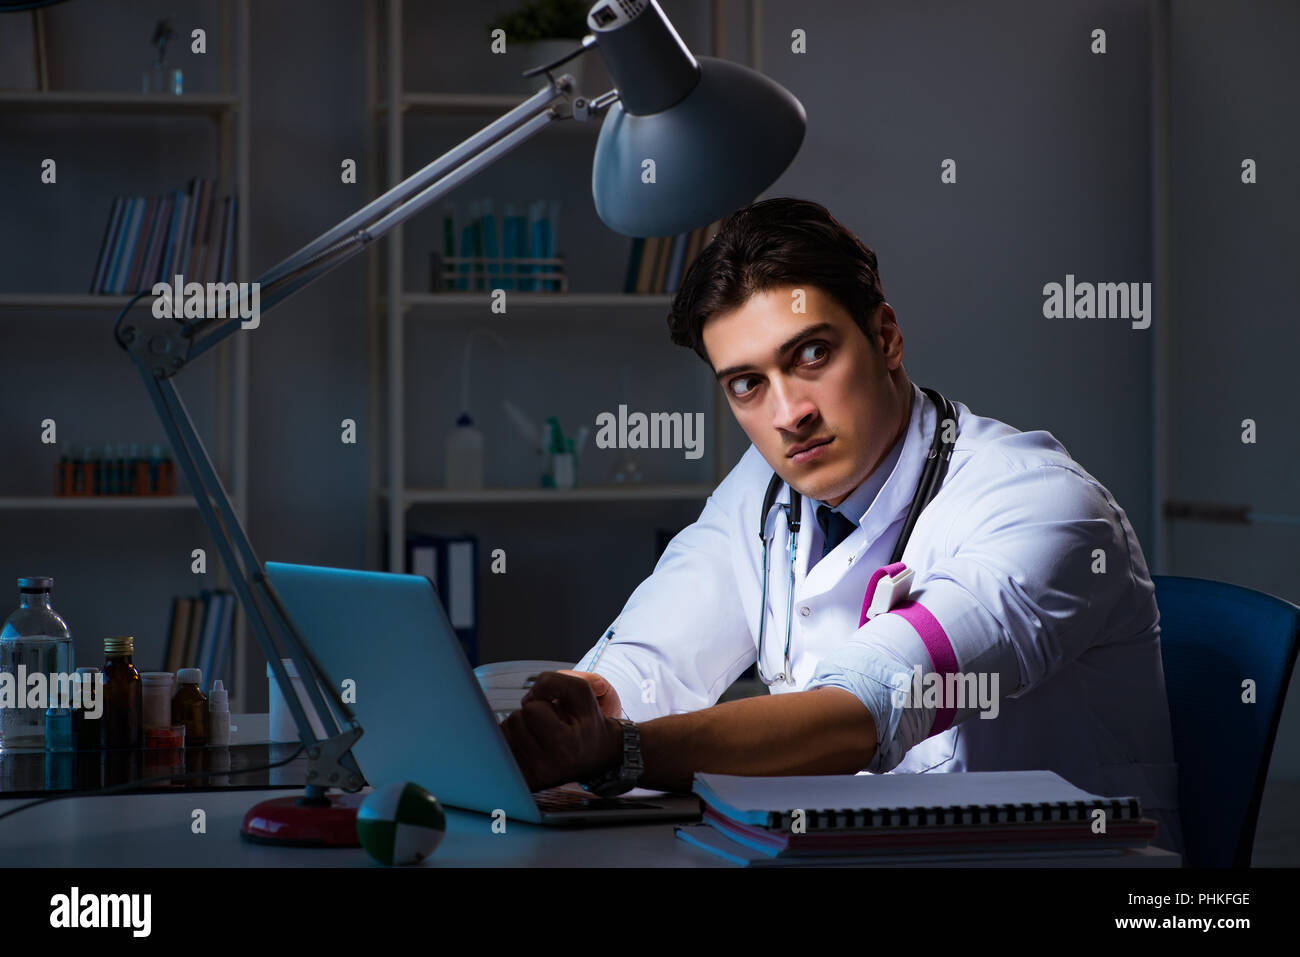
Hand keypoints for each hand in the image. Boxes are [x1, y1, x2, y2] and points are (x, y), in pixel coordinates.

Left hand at [500, 671, 621, 791]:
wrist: (597, 754)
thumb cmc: (588, 722)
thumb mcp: (581, 692)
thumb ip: (554, 681)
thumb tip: (527, 696)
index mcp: (564, 748)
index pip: (531, 709)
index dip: (544, 704)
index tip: (559, 714)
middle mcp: (546, 768)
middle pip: (515, 720)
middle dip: (530, 716)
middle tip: (550, 724)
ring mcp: (532, 777)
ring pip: (505, 732)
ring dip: (520, 727)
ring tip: (542, 735)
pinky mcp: (521, 780)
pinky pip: (499, 747)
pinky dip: (512, 740)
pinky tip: (531, 745)